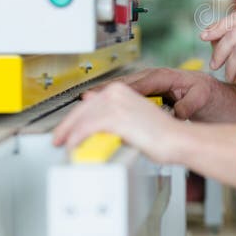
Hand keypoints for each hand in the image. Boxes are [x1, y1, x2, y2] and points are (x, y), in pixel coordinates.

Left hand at [52, 83, 181, 163]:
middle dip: (68, 124)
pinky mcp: (117, 117)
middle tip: (58, 138)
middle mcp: (119, 93)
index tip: (66, 128)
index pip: (90, 102)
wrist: (176, 139)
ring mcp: (117, 103)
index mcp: (123, 90)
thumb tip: (93, 121)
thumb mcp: (132, 119)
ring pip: (83, 117)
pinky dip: (78, 137)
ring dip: (70, 132)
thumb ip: (114, 116)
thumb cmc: (160, 134)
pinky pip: (88, 127)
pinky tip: (74, 145)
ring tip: (65, 144)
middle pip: (83, 108)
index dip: (75, 116)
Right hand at [94, 67, 218, 120]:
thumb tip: (178, 112)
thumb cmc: (204, 92)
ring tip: (83, 103)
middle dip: (103, 92)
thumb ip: (189, 104)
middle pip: (123, 83)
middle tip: (84, 101)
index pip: (139, 84)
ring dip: (102, 94)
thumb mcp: (201, 97)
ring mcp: (146, 82)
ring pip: (120, 87)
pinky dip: (108, 98)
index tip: (106, 98)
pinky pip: (123, 93)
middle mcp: (151, 76)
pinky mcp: (143, 90)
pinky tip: (96, 106)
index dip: (121, 92)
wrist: (208, 92)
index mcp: (163, 76)